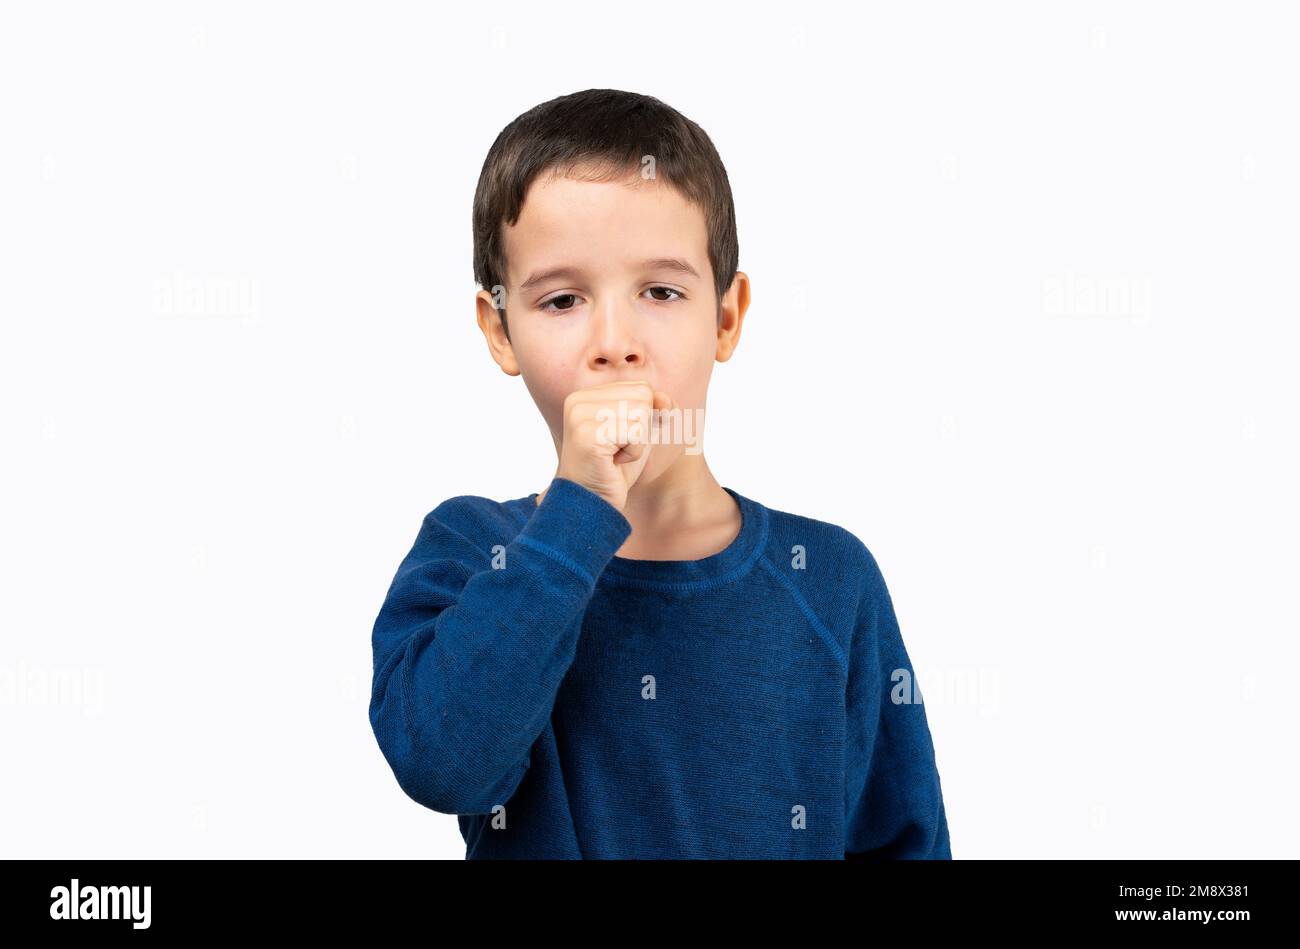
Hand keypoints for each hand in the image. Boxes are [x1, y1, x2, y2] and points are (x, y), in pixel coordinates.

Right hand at [553, 381, 674, 511]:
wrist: (592, 503)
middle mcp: (579, 400)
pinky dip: (634, 453)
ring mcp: (581, 416)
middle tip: (616, 450)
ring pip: (641, 413)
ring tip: (614, 456)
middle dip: (640, 429)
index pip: (641, 388)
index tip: (618, 439)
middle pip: (642, 397)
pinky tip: (613, 463)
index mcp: (586, 394)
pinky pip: (636, 432)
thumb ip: (653, 409)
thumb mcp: (639, 433)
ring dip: (637, 442)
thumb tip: (665, 397)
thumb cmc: (613, 469)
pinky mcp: (589, 434)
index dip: (643, 418)